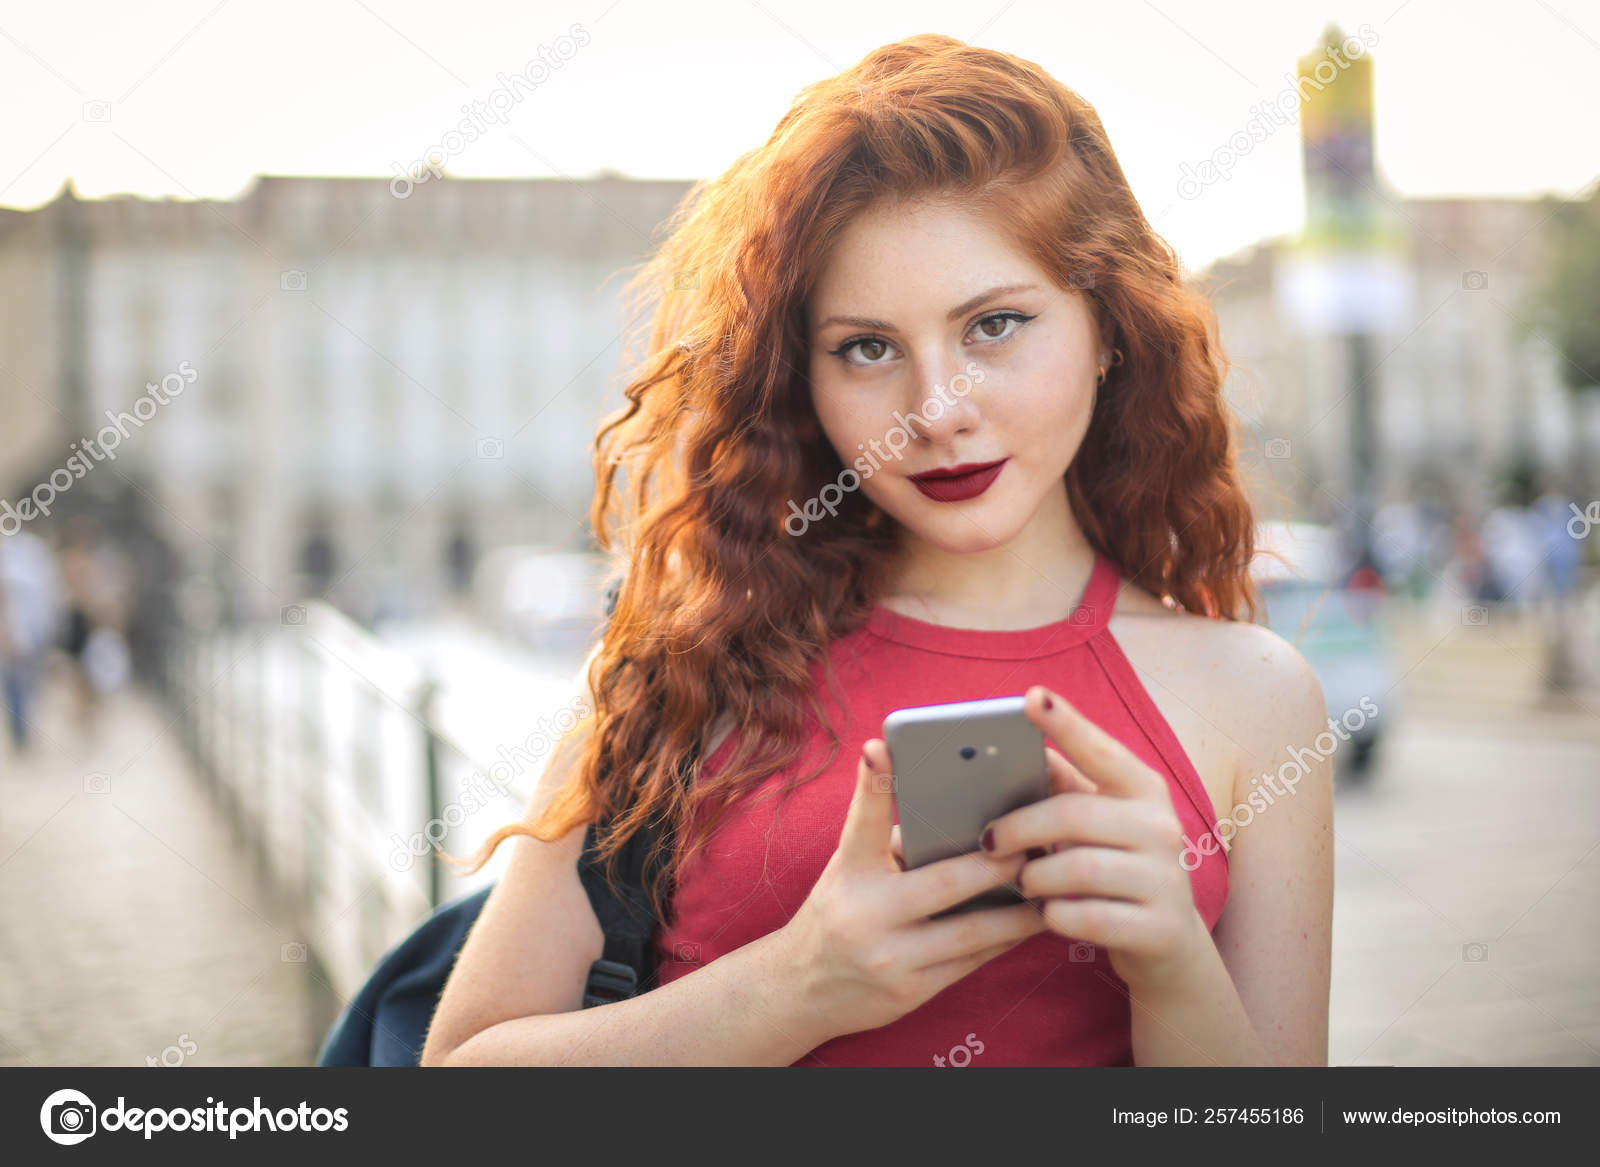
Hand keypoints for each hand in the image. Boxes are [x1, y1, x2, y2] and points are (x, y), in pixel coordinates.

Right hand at [775, 738, 1048, 1043]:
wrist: (803, 990)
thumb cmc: (839, 912)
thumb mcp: (850, 868)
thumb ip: (890, 839)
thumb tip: (958, 808)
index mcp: (849, 871)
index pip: (861, 820)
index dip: (871, 782)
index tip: (880, 747)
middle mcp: (866, 913)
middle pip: (944, 882)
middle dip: (998, 864)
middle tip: (1038, 842)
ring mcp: (890, 958)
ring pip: (972, 930)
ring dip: (1020, 909)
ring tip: (1054, 885)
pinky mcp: (911, 993)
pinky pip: (972, 962)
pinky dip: (1006, 939)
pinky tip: (1034, 921)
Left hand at [979, 686, 1210, 994]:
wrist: (1167, 942)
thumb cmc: (1116, 866)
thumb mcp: (1099, 822)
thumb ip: (1064, 787)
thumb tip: (1013, 752)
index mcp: (1143, 789)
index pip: (1100, 749)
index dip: (1065, 724)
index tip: (1031, 697)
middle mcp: (1162, 827)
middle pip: (1073, 815)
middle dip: (1020, 828)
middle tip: (991, 842)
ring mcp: (1166, 879)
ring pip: (1078, 868)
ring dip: (1035, 877)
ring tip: (1023, 881)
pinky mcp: (1159, 927)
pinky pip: (1087, 916)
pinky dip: (1055, 915)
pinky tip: (1049, 913)